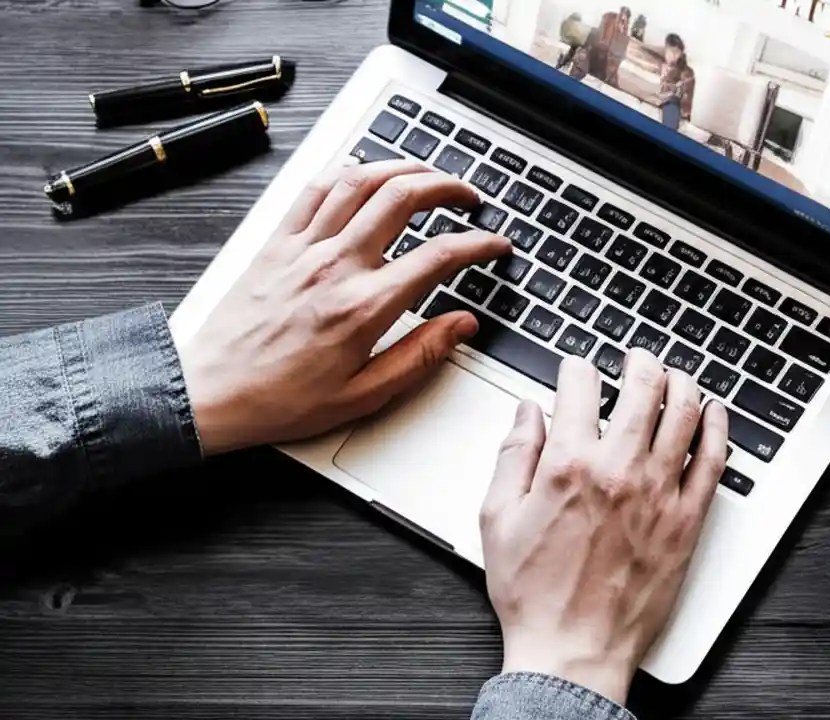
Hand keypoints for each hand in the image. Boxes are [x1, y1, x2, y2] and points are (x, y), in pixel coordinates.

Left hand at [176, 161, 509, 455]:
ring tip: (427, 175)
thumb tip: (463, 325)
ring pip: (360, 181)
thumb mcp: (363, 396)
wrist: (209, 393)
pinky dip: (347, 171)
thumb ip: (420, 356)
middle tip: (469, 197)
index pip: (439, 256)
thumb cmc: (279, 400)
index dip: (479, 244)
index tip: (495, 245)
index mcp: (364, 308)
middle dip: (448, 186)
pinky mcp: (276, 242)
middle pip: (403, 198)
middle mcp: (335, 267)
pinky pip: (314, 189)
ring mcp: (303, 249)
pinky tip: (365, 174)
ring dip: (401, 168)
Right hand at [480, 351, 728, 703]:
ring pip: (684, 413)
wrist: (572, 649)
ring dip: (681, 383)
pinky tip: (714, 413)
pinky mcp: (687, 521)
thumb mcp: (497, 518)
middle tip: (636, 358)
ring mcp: (659, 493)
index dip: (576, 368)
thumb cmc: (534, 594)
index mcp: (568, 464)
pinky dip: (717, 428)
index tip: (576, 369)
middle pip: (643, 386)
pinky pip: (713, 461)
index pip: (579, 386)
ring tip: (674, 376)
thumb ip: (513, 455)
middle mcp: (619, 470)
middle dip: (639, 361)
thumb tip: (526, 413)